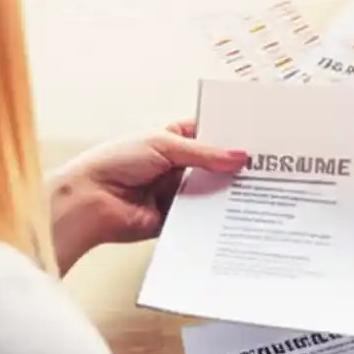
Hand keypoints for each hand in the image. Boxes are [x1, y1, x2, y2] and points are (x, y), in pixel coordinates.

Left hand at [46, 120, 244, 273]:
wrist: (89, 201)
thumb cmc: (114, 163)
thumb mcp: (163, 145)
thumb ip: (204, 153)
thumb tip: (238, 156)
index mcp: (173, 139)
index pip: (210, 134)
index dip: (232, 137)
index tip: (259, 139)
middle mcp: (177, 166)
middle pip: (215, 165)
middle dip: (235, 167)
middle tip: (265, 168)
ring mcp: (177, 193)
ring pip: (212, 192)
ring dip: (228, 192)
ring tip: (257, 190)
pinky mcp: (176, 219)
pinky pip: (202, 218)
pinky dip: (215, 217)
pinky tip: (235, 215)